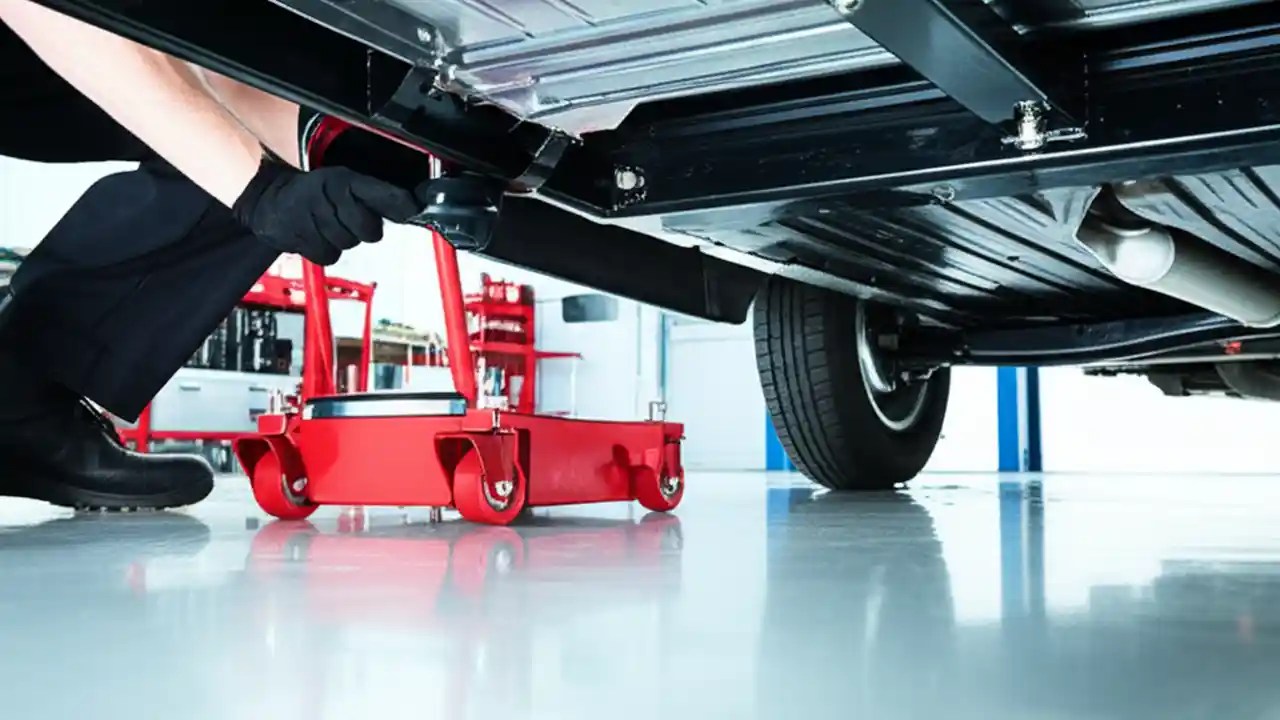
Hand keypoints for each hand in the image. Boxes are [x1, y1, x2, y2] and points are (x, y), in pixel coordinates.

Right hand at [233, 157, 417, 265]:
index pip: (375, 191)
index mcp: (342, 178)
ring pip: (347, 243)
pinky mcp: (296, 234)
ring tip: (325, 226)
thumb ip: (379, 196)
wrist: (269, 201)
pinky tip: (315, 236)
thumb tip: (411, 208)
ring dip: (341, 240)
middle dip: (363, 229)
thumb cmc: (315, 196)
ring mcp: (310, 212)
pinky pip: (328, 255)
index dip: (396, 202)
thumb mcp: (347, 185)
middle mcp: (327, 191)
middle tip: (347, 220)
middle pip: (367, 229)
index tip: (411, 208)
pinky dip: (325, 251)